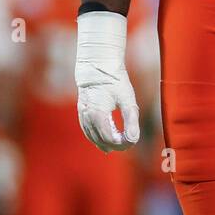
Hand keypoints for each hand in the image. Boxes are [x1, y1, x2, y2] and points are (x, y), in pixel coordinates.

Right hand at [75, 11, 139, 151]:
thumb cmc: (115, 81)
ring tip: (113, 148)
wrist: (98, 66)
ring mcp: (82, 114)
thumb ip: (131, 120)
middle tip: (127, 144)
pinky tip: (101, 140)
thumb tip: (133, 139)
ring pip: (91, 136)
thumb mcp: (127, 99)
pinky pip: (86, 129)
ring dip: (103, 143)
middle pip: (101, 140)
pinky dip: (94, 137)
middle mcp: (88, 117)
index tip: (132, 141)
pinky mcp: (81, 111)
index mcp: (98, 115)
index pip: (110, 139)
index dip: (122, 143)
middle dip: (114, 145)